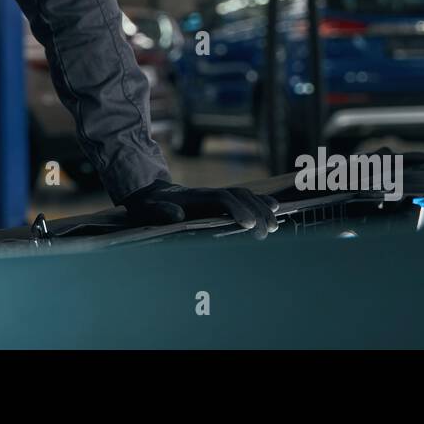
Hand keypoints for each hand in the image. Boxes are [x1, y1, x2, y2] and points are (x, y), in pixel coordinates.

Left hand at [122, 179, 279, 238]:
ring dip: (262, 207)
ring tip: (275, 225)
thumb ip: (162, 211)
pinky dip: (260, 202)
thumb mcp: (149, 209)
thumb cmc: (149, 205)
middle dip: (256, 211)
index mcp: (194, 196)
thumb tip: (178, 216)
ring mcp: (216, 194)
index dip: (236, 209)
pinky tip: (275, 209)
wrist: (149, 193)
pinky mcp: (220, 200)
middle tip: (268, 231)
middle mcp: (209, 192)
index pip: (222, 199)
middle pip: (239, 196)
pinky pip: (244, 198)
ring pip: (245, 196)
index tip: (248, 225)